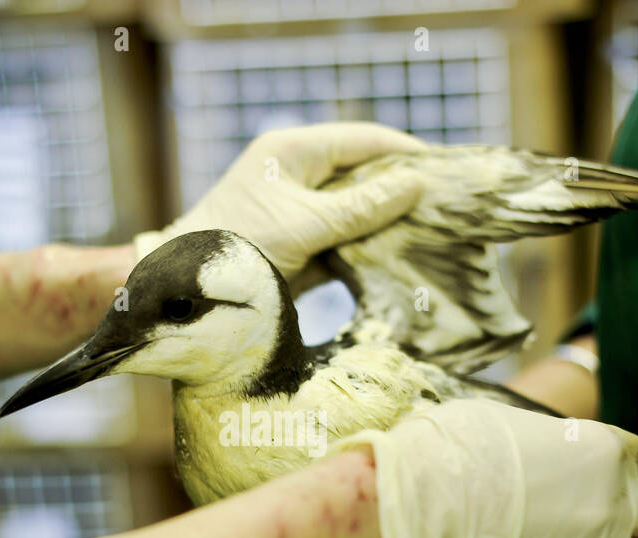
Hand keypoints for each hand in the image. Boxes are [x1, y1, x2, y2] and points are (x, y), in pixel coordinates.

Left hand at [136, 122, 426, 280]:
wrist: (189, 298)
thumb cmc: (238, 249)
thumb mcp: (306, 226)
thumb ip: (362, 208)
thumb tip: (416, 184)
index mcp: (293, 152)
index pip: (362, 140)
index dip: (405, 152)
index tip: (448, 167)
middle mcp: (297, 175)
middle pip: (362, 174)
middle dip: (402, 188)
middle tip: (448, 204)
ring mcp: (298, 211)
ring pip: (356, 209)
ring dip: (389, 222)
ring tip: (434, 231)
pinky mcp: (300, 246)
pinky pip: (344, 240)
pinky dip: (369, 249)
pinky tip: (401, 258)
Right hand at [337, 399, 637, 537]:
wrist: (422, 505)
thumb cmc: (454, 450)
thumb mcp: (505, 423)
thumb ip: (543, 440)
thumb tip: (535, 446)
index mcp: (602, 450)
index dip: (615, 464)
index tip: (596, 469)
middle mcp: (611, 502)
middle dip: (631, 511)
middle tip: (598, 510)